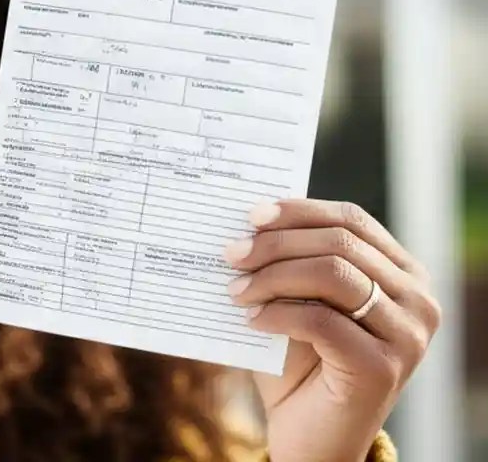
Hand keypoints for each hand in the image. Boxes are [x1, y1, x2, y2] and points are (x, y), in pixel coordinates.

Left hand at [224, 199, 439, 461]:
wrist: (311, 436)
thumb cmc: (299, 364)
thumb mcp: (297, 302)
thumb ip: (289, 263)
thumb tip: (246, 222)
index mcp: (403, 274)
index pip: (351, 221)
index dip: (300, 211)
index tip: (251, 215)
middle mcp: (417, 300)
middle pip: (339, 243)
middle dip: (276, 243)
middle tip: (230, 253)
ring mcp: (407, 335)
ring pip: (332, 274)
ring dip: (272, 276)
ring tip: (235, 289)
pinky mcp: (382, 367)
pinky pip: (320, 320)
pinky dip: (277, 312)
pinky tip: (250, 319)